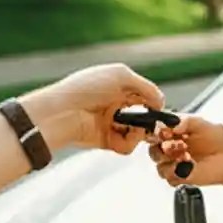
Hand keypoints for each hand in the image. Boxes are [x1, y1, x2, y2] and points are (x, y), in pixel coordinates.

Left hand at [22, 63, 164, 153]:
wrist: (61, 112)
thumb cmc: (85, 88)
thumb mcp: (120, 76)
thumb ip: (146, 87)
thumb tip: (162, 102)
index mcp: (119, 86)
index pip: (145, 96)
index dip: (154, 103)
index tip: (160, 109)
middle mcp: (116, 105)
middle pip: (145, 116)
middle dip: (150, 120)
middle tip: (150, 122)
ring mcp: (112, 124)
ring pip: (139, 133)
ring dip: (138, 132)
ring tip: (130, 127)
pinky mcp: (106, 141)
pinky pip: (126, 146)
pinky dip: (128, 143)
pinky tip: (119, 135)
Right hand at [147, 114, 222, 186]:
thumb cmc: (219, 140)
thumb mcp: (205, 124)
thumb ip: (188, 121)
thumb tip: (174, 125)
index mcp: (175, 131)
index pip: (157, 131)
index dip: (158, 133)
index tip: (166, 134)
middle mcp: (172, 147)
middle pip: (154, 149)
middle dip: (163, 150)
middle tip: (178, 147)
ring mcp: (175, 162)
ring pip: (159, 165)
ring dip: (172, 163)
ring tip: (187, 158)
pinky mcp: (179, 176)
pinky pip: (169, 178)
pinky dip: (177, 174)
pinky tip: (189, 168)